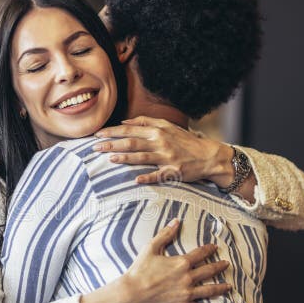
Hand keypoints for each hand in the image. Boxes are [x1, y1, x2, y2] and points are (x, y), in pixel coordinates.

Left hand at [94, 116, 229, 184]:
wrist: (208, 155)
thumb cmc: (185, 141)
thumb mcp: (168, 126)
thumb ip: (146, 122)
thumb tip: (125, 122)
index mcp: (158, 130)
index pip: (130, 130)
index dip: (112, 132)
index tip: (98, 134)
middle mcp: (161, 142)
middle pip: (132, 142)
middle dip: (112, 144)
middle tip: (95, 147)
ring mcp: (167, 157)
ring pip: (142, 157)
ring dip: (125, 158)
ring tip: (110, 158)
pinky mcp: (174, 171)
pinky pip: (158, 175)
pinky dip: (147, 177)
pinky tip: (136, 180)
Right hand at [119, 218, 230, 302]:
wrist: (131, 295)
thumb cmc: (139, 271)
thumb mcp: (151, 248)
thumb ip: (165, 234)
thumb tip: (176, 221)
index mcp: (181, 263)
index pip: (200, 254)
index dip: (209, 250)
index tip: (215, 247)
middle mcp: (187, 278)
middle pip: (208, 271)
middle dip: (219, 267)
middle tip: (226, 264)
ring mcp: (187, 294)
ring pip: (209, 290)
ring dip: (221, 287)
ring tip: (229, 286)